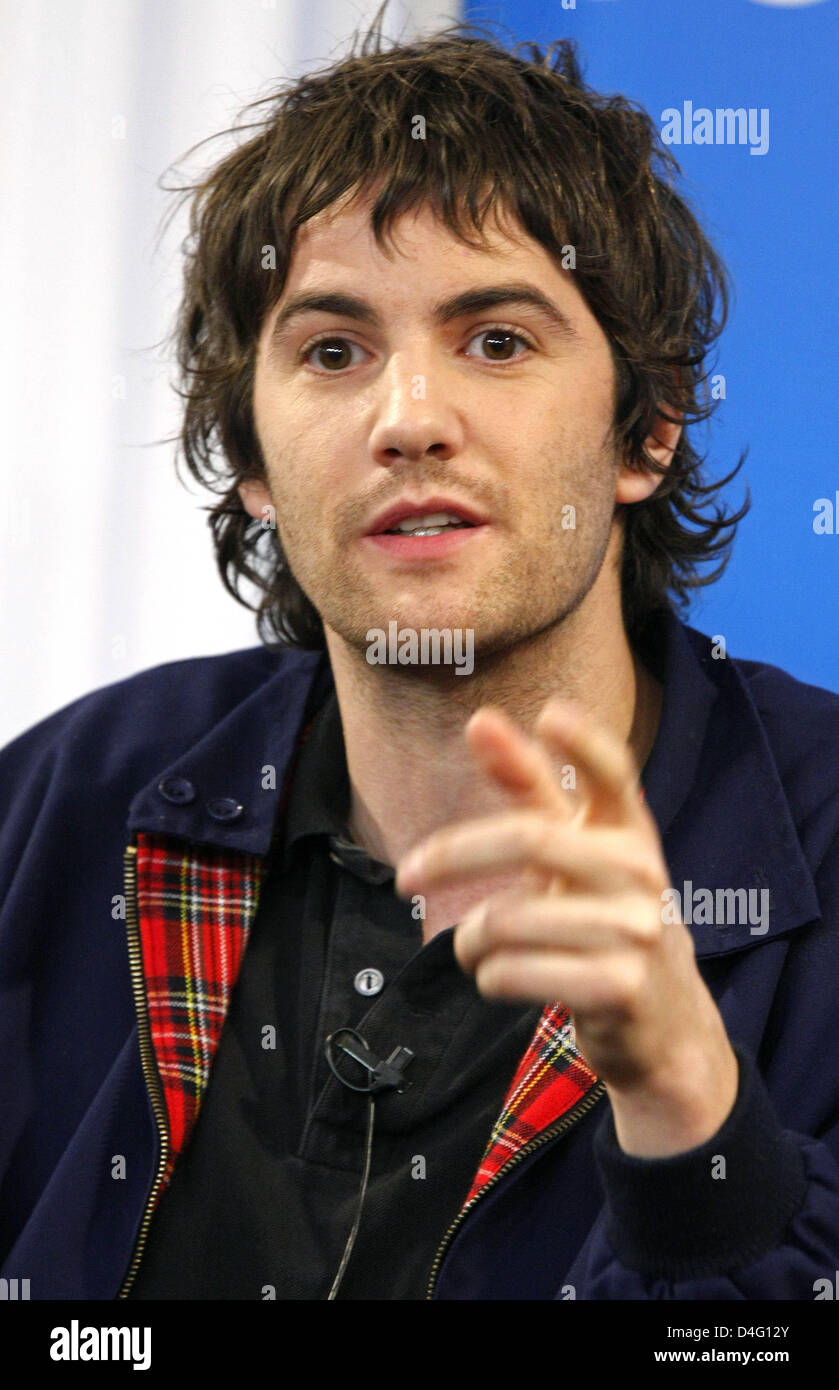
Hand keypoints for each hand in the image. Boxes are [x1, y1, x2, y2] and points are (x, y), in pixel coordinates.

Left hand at [395, 698, 739, 1156]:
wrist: (665, 1022)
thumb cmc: (601, 918)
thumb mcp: (575, 852)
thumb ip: (529, 787)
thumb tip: (480, 721)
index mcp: (629, 829)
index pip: (615, 774)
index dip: (586, 744)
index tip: (552, 714)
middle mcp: (640, 872)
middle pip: (531, 838)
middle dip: (453, 855)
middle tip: (405, 876)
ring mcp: (636, 931)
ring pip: (508, 919)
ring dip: (469, 940)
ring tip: (474, 949)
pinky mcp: (620, 987)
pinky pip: (514, 971)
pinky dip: (488, 976)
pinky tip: (500, 978)